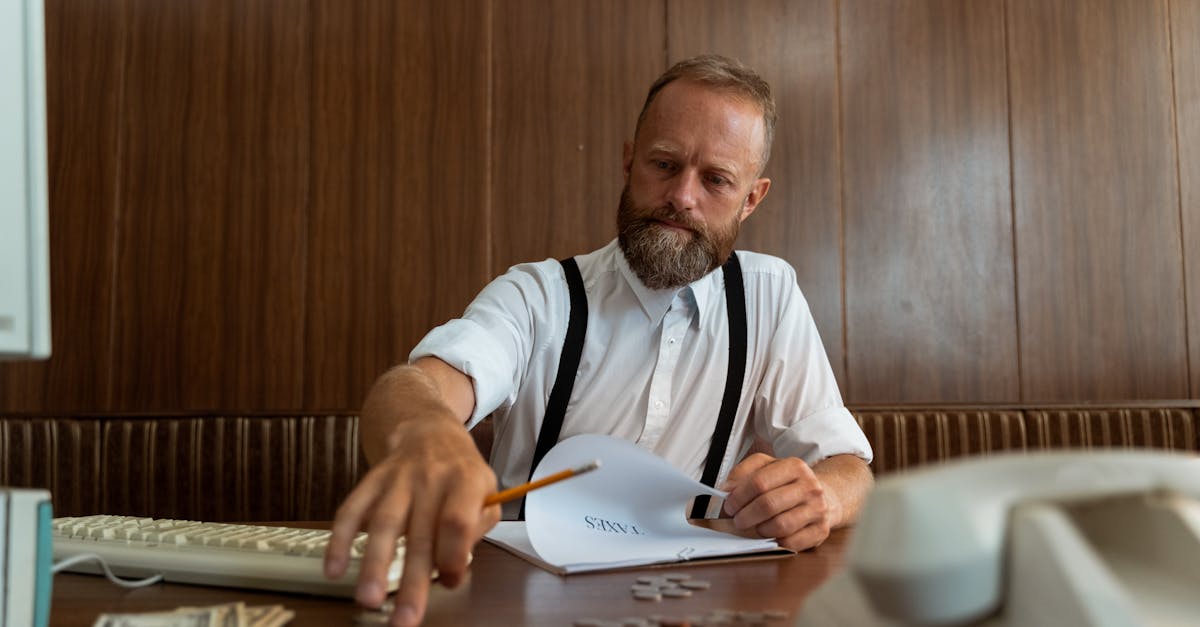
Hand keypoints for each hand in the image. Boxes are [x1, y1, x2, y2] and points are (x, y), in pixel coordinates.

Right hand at [324, 417, 500, 626]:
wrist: (429, 432)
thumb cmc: (461, 473)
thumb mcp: (487, 491)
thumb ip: (477, 527)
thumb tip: (456, 568)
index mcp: (465, 480)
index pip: (457, 520)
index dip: (452, 554)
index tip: (450, 581)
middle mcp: (430, 478)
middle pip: (419, 533)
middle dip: (412, 580)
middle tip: (404, 619)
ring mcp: (397, 478)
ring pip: (383, 523)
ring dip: (373, 565)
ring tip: (368, 599)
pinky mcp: (371, 481)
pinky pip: (351, 509)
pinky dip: (340, 540)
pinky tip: (333, 570)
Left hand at [720, 453, 835, 550]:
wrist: (825, 495)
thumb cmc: (790, 483)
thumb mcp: (768, 466)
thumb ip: (744, 472)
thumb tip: (727, 489)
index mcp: (795, 466)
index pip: (759, 482)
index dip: (739, 496)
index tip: (729, 504)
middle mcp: (810, 487)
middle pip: (768, 505)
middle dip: (745, 515)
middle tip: (737, 519)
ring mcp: (817, 510)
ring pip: (780, 526)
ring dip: (759, 529)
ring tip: (755, 526)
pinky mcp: (820, 531)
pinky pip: (791, 542)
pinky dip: (775, 541)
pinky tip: (771, 535)